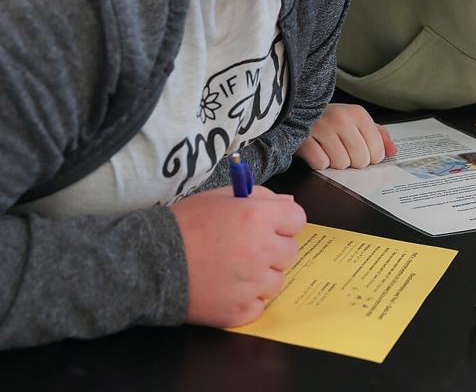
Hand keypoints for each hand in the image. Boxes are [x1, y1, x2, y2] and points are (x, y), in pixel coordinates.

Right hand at [172, 186, 306, 327]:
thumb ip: (260, 196)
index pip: (298, 219)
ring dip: (261, 276)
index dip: (283, 222)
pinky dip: (247, 299)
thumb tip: (288, 205)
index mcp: (257, 217)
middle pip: (290, 251)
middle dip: (273, 249)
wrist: (146, 263)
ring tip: (232, 270)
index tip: (267, 226)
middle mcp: (260, 250)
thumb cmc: (182, 226)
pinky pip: (260, 305)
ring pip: (277, 280)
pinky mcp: (240, 311)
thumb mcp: (219, 198)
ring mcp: (252, 284)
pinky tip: (226, 289)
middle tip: (246, 249)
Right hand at [295, 103, 396, 169]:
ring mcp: (321, 128)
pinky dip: (320, 162)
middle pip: (360, 159)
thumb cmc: (333, 121)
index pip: (377, 150)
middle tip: (345, 151)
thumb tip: (392, 151)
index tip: (365, 152)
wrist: (300, 112)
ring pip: (341, 163)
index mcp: (358, 114)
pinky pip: (321, 163)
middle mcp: (340, 118)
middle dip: (354, 161)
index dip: (372, 157)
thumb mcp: (358, 123)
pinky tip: (319, 151)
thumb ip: (379, 136)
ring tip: (330, 149)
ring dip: (336, 162)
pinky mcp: (303, 139)